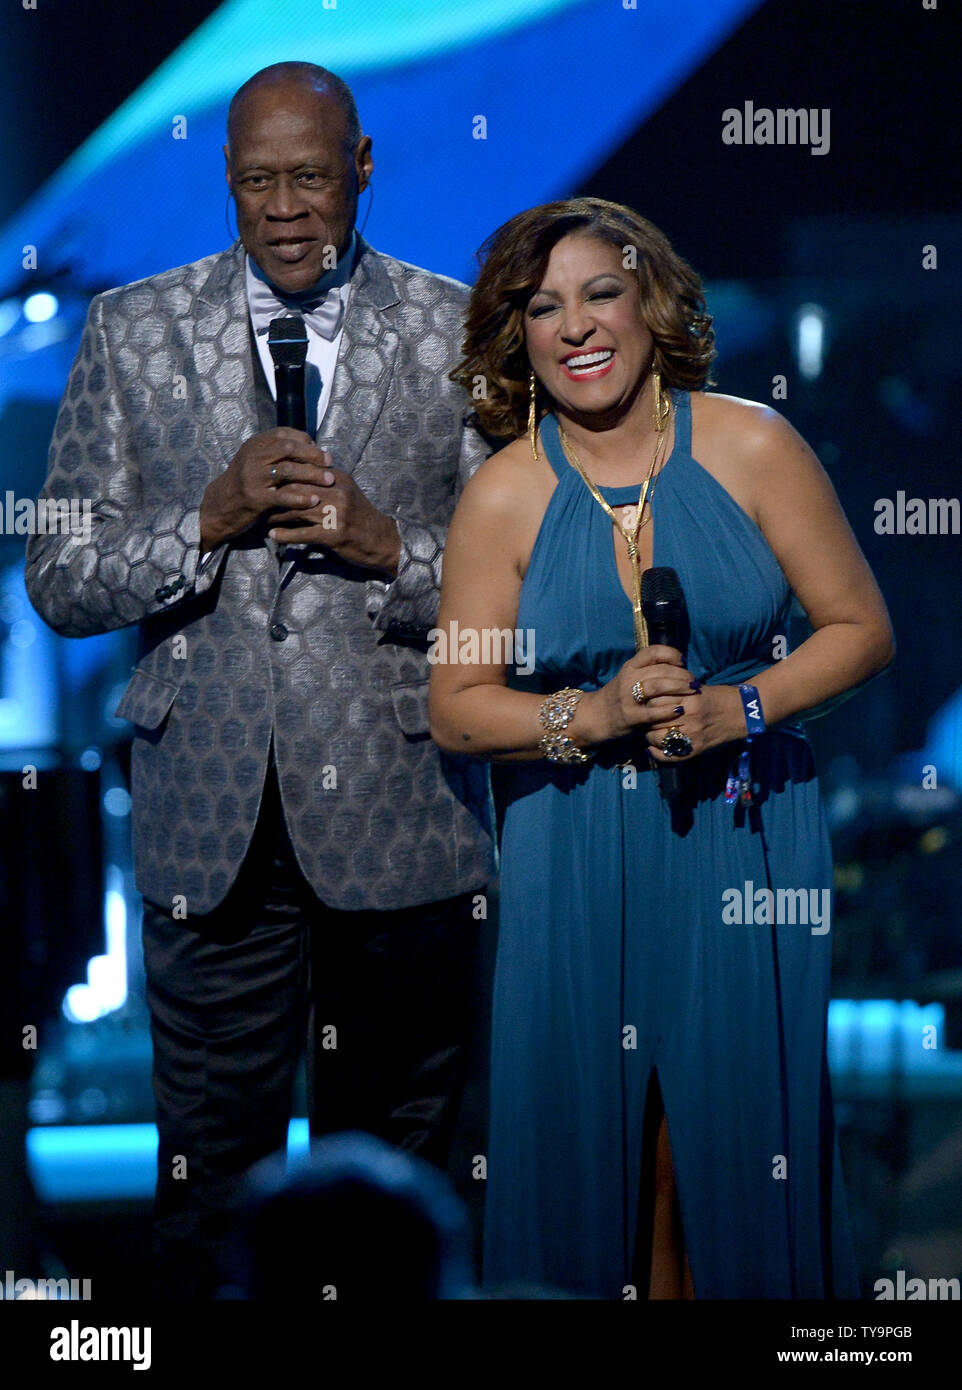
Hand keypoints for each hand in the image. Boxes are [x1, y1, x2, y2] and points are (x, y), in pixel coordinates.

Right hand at [199, 429, 330, 549]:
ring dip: (312, 474)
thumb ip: (276, 452)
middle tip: (330, 463)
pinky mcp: (255, 498)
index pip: (284, 434)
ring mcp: (253, 477)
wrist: (220, 506)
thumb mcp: (255, 461)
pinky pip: (283, 496)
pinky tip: (314, 500)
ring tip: (329, 480)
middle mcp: (253, 457)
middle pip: (289, 449)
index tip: (319, 450)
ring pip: (289, 470)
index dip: (305, 440)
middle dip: (313, 455)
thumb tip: (310, 445)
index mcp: (254, 445)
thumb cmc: (245, 483)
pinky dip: (301, 498)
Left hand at [268, 460, 400, 574]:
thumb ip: (325, 482)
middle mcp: (336, 492)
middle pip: (297, 488)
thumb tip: (298, 472)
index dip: (282, 474)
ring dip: (275, 515)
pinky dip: (286, 535)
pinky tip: (273, 537)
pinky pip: (303, 533)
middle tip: (256, 498)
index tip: (264, 478)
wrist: (382, 540)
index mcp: (337, 479)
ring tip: (260, 518)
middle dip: (274, 493)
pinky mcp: (334, 534)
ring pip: (297, 510)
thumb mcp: (345, 493)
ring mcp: (335, 514)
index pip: (304, 470)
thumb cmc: (360, 517)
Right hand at [571, 646, 743, 757]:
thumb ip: (649, 672)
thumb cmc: (618, 698)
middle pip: (661, 670)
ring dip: (679, 688)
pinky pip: (652, 711)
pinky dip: (668, 710)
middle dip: (682, 675)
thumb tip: (678, 667)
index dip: (672, 654)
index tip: (682, 662)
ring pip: (658, 686)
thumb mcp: (629, 678)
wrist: (593, 717)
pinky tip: (679, 710)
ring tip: (692, 692)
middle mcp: (628, 678)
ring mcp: (628, 697)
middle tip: (694, 682)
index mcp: (630, 666)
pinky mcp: (629, 716)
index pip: (653, 651)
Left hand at [644, 679, 744, 762]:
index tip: (648, 703)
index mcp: (689, 699)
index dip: (649, 703)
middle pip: (654, 720)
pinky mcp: (696, 749)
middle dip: (647, 720)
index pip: (655, 702)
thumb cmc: (719, 697)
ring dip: (650, 736)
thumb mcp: (697, 690)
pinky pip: (668, 755)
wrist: (743, 712)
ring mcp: (692, 736)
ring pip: (657, 738)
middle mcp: (689, 718)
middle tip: (646, 719)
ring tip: (651, 732)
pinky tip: (652, 748)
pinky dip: (656, 753)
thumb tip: (651, 700)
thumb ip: (675, 694)